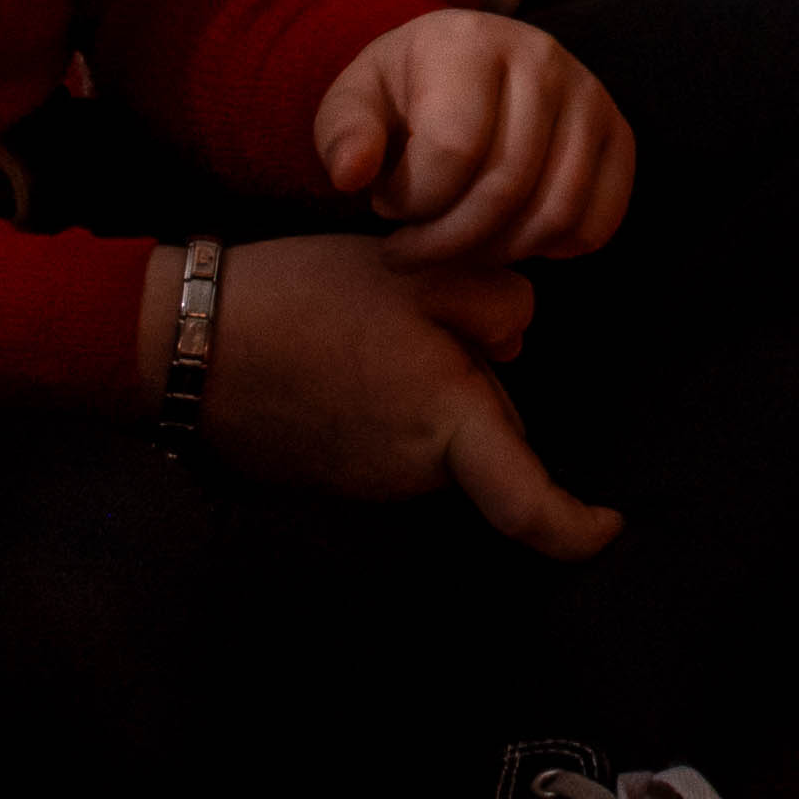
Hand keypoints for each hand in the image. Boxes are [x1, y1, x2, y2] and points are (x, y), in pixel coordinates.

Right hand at [148, 230, 616, 556]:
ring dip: (430, 389)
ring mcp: (367, 483)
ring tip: (369, 330)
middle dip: (479, 385)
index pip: (530, 504)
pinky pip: (389, 438)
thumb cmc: (304, 301)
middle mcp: (414, 472)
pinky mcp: (329, 479)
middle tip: (422, 315)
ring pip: (438, 433)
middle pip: (486, 434)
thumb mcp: (418, 271)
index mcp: (450, 425)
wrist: (186, 345)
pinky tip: (342, 356)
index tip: (612, 526)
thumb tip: (513, 337)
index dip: (578, 527)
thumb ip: (496, 302)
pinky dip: (387, 401)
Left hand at [313, 6, 632, 266]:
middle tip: (412, 253)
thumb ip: (343, 135)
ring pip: (556, 212)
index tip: (385, 206)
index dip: (411, 204)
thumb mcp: (353, 103)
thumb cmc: (401, 95)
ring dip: (498, 254)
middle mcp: (542, 56)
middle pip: (506, 188)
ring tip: (457, 249)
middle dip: (448, 244)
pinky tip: (510, 241)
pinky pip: (599, 219)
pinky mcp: (618, 131)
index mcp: (469, 41)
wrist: (460, 70)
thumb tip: (352, 175)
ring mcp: (589, 93)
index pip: (453, 151)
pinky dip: (555, 251)